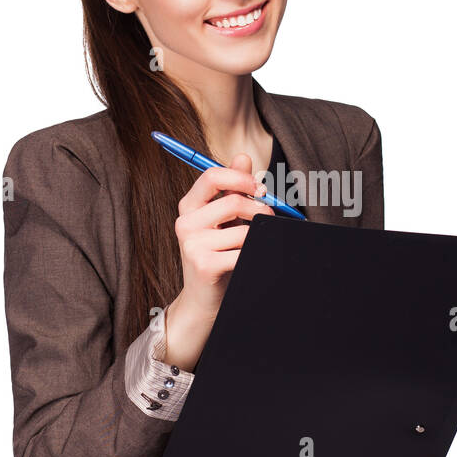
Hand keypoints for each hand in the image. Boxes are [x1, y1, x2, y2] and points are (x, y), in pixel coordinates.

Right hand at [164, 153, 273, 368]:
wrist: (203, 299)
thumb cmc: (216, 255)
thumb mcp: (222, 219)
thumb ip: (232, 189)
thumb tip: (242, 157)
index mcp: (189, 206)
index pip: (212, 176)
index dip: (240, 178)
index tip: (259, 188)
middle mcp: (186, 222)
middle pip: (233, 202)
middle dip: (260, 208)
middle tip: (270, 216)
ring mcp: (192, 244)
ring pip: (244, 230)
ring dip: (259, 236)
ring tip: (257, 243)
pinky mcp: (204, 264)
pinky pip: (244, 251)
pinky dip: (255, 253)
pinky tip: (251, 258)